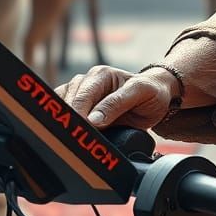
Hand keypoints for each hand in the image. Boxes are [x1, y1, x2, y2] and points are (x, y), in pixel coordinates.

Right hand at [55, 65, 179, 128]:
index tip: (80, 132)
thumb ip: (117, 104)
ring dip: (64, 122)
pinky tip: (67, 134)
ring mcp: (78, 92)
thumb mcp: (140, 93)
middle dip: (70, 121)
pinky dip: (62, 123)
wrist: (154, 95)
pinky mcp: (76, 104)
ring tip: (72, 139)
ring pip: (60, 107)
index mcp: (100, 75)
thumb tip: (93, 120)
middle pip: (67, 103)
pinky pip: (61, 113)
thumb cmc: (150, 91)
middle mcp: (85, 81)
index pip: (82, 97)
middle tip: (75, 141)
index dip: (79, 116)